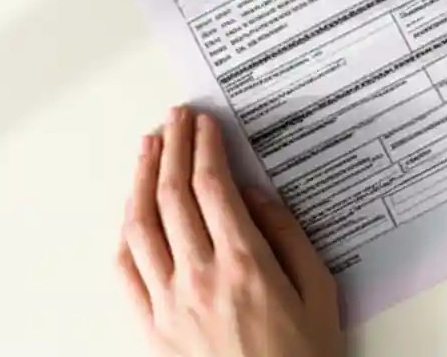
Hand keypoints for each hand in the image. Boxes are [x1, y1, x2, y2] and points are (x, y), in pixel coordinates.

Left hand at [116, 107, 342, 356]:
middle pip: (173, 194)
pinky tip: (132, 210)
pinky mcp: (151, 327)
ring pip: (140, 224)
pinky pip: (125, 270)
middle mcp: (199, 277)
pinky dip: (125, 231)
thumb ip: (289, 238)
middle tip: (176, 118)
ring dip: (142, 178)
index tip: (205, 122)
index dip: (204, 146)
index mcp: (245, 264)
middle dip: (173, 147)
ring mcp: (168, 303)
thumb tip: (257, 196)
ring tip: (148, 147)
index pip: (213, 187)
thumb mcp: (321, 294)